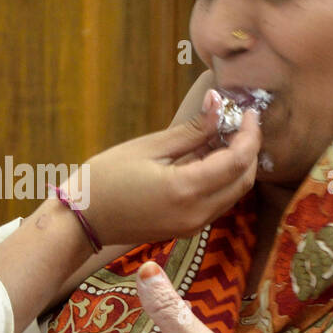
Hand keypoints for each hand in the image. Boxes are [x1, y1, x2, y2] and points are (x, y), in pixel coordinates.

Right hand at [68, 90, 259, 245]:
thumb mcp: (148, 147)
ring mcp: (193, 226)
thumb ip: (191, 130)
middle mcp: (197, 214)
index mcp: (186, 190)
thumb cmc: (106, 179)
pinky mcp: (187, 229)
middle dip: (250, 150)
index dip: (250, 134)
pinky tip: (207, 157)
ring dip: (238, 165)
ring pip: (234, 193)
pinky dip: (222, 179)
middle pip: (244, 180)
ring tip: (223, 136)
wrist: (82, 222)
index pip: (239, 161)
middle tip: (240, 122)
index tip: (249, 111)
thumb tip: (218, 103)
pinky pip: (217, 202)